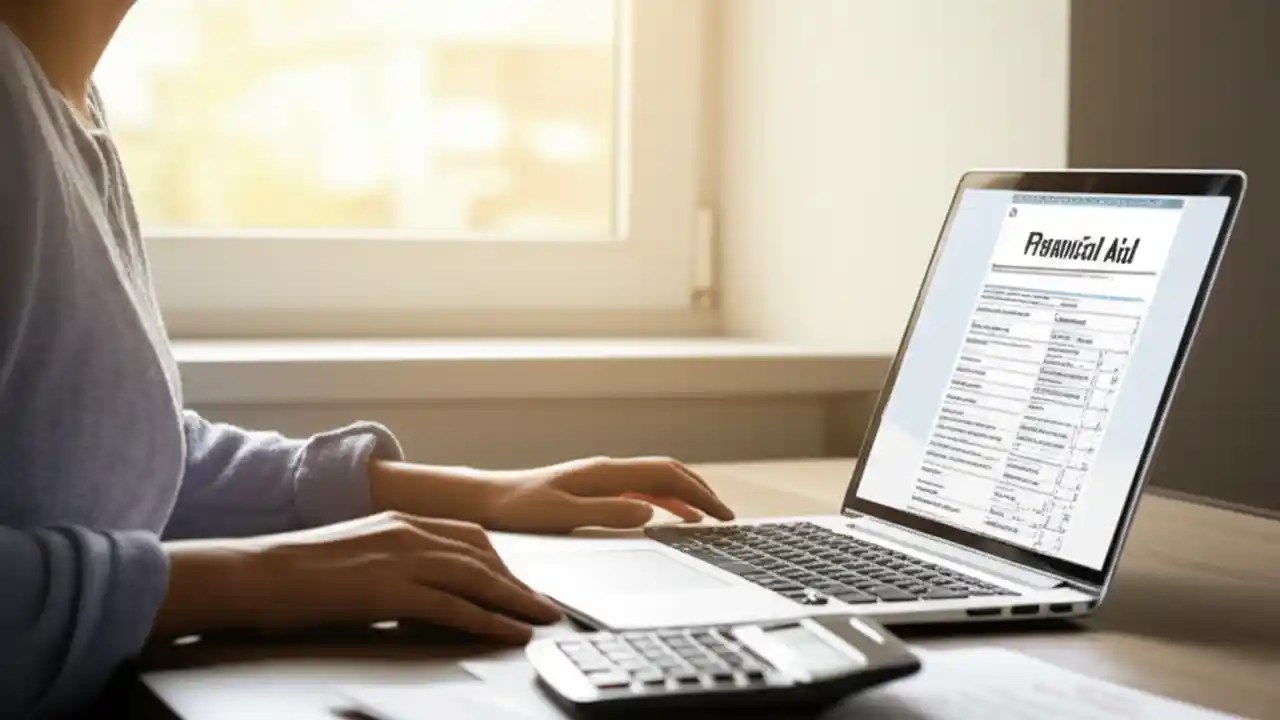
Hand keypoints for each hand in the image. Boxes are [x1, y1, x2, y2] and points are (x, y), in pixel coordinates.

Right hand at [157, 511, 561, 642]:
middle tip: (545, 604)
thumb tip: (417, 590)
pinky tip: (508, 634)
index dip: (501, 561)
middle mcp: (407, 531)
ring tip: (541, 620)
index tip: (521, 581)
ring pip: (477, 578)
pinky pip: (453, 607)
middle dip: (518, 582)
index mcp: (398, 519)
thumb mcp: (354, 554)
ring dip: (516, 602)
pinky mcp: (390, 590)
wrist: (254, 573)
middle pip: (482, 556)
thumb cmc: (294, 572)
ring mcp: (400, 558)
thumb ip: (391, 563)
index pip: (467, 536)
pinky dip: (488, 622)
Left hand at [371, 456, 734, 533]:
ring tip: (708, 517)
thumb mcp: (564, 515)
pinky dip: (665, 500)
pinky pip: (641, 488)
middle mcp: (608, 469)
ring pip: (657, 479)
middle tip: (726, 516)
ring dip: (686, 495)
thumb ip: (608, 510)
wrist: (489, 499)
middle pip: (668, 472)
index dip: (699, 494)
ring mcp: (602, 476)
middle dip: (701, 492)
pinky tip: (670, 517)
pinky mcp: (594, 487)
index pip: (666, 477)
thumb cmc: (520, 509)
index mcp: (605, 472)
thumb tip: (650, 508)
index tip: (722, 514)